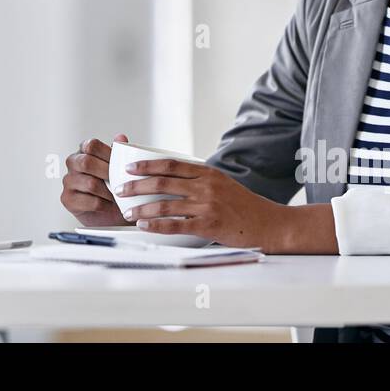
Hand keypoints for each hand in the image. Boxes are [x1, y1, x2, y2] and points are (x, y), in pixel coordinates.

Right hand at [61, 133, 131, 226]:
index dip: (107, 153)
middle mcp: (72, 163)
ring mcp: (68, 181)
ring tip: (118, 195)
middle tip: (121, 181)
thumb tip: (121, 137)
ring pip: (90, 184)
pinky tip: (110, 205)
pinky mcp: (67, 199)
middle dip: (107, 172)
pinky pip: (90, 201)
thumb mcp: (119, 167)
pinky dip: (105, 205)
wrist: (109, 213)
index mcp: (83, 150)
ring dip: (109, 191)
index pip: (91, 145)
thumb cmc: (113, 186)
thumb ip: (119, 152)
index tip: (121, 163)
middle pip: (86, 162)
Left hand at [114, 158, 285, 250]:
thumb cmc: (244, 206)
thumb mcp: (222, 184)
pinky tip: (144, 225)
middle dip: (137, 185)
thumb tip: (171, 180)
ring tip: (128, 212)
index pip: (170, 164)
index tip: (130, 167)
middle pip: (162, 182)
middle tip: (120, 189)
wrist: (269, 224)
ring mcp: (207, 205)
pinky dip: (156, 225)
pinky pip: (175, 224)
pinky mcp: (209, 224)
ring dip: (142, 208)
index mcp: (207, 172)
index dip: (147, 164)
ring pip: (165, 203)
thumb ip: (199, 180)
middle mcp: (205, 185)